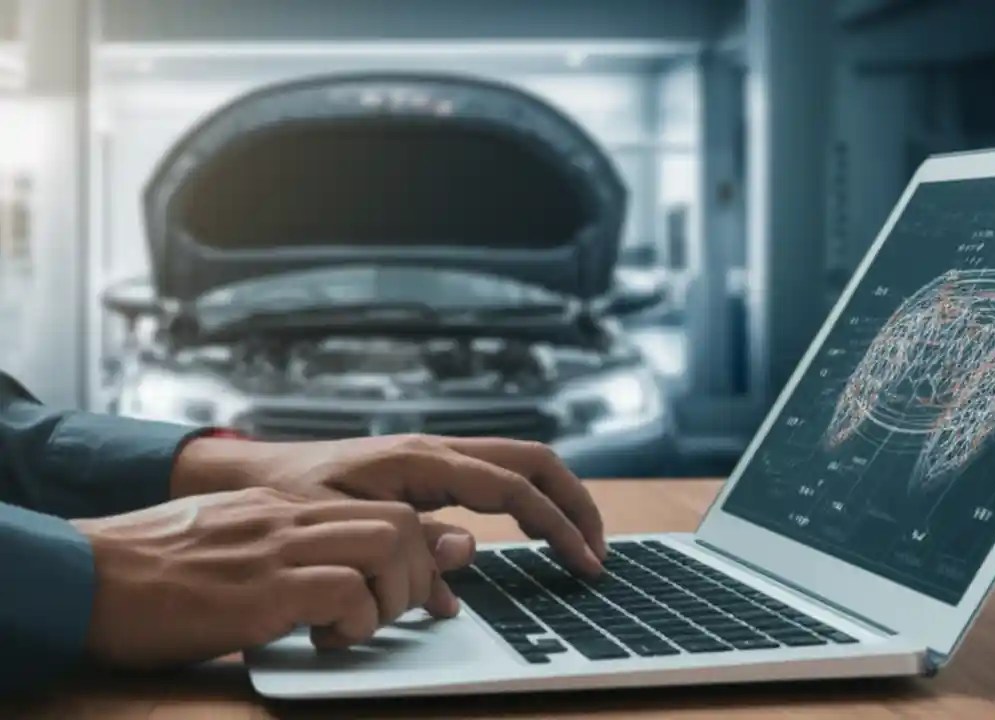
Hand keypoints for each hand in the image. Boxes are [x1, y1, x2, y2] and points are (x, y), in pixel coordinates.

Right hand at [70, 487, 470, 667]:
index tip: (420, 589)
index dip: (416, 551)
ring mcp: (276, 549)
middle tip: (392, 613)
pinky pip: (345, 589)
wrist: (81, 576)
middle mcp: (288, 517)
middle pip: (400, 520)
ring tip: (360, 626)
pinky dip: (356, 620)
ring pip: (387, 543)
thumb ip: (280, 547)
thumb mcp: (225, 542)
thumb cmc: (146, 573)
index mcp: (281, 506)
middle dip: (418, 572)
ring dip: (393, 595)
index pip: (382, 507)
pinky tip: (326, 641)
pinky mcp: (261, 591)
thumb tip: (327, 573)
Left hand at [171, 435, 605, 574]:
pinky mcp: (429, 472)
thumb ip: (405, 541)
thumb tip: (467, 554)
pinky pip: (495, 480)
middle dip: (575, 503)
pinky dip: (526, 505)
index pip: (514, 488)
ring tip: (578, 545)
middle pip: (534, 461)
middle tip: (598, 552)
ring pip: (520, 465)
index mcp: (421, 459)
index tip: (585, 563)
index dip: (557, 526)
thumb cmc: (286, 497)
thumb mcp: (338, 526)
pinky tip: (531, 541)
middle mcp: (437, 450)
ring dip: (556, 501)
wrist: (249, 473)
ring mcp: (436, 457)